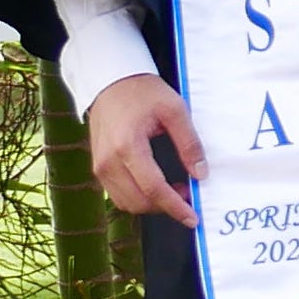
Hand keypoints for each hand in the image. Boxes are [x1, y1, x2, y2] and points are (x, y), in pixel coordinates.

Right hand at [88, 75, 204, 226]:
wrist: (111, 81)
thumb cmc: (142, 92)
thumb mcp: (174, 109)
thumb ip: (189, 143)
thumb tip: (200, 174)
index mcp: (127, 145)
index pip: (153, 188)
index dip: (174, 206)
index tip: (192, 217)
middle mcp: (108, 161)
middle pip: (138, 201)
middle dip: (166, 207)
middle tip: (189, 196)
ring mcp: (100, 166)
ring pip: (126, 203)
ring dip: (152, 204)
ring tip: (175, 191)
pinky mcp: (98, 167)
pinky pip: (118, 194)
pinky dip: (139, 197)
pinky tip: (156, 186)